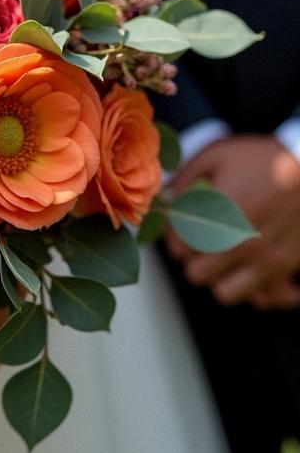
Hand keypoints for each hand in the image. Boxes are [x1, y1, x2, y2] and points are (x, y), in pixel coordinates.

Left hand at [167, 135, 299, 307]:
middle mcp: (242, 245)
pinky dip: (257, 292)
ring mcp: (266, 260)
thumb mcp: (218, 154)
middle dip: (193, 259)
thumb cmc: (263, 158)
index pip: (180, 247)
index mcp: (221, 218)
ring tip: (222, 259)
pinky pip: (266, 299)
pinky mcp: (286, 266)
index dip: (174, 238)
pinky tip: (252, 272)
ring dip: (220, 278)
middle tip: (198, 243)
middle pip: (198, 274)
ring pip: (227, 293)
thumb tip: (166, 198)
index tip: (178, 228)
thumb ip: (185, 176)